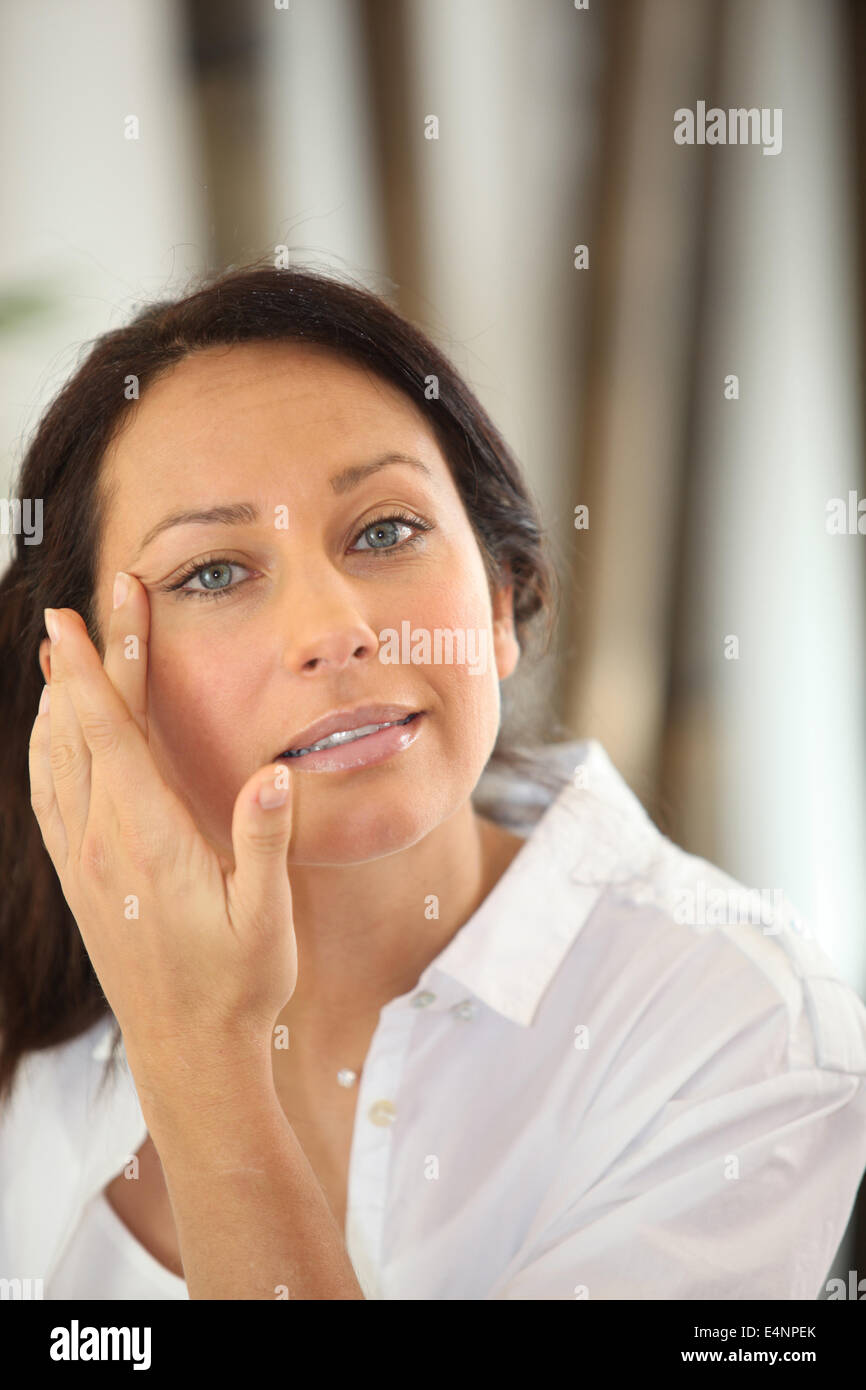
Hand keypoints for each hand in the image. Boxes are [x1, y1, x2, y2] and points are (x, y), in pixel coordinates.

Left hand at [28, 572, 297, 1085]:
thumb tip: (274, 776)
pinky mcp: (80, 881)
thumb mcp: (267, 918)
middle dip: (84, 663)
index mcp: (149, 839)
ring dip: (59, 703)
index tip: (76, 616)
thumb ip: (264, 843)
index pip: (113, 733)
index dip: (96, 668)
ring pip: (54, 761)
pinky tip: (53, 736)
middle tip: (83, 609)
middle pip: (81, 731)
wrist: (188, 1051)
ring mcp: (84, 862)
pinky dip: (46, 751)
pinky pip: (48, 799)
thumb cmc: (238, 985)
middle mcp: (103, 843)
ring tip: (66, 655)